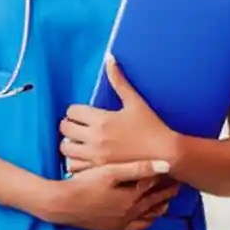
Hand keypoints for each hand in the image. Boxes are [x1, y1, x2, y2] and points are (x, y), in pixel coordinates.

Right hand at [36, 159, 178, 229]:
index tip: (173, 168)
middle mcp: (131, 211)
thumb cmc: (84, 184)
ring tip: (167, 200)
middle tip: (176, 183)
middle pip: (154, 200)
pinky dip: (146, 222)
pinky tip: (148, 219)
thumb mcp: (110, 172)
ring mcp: (122, 222)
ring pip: (148, 215)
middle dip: (166, 191)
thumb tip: (165, 165)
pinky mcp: (113, 228)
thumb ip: (138, 168)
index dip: (164, 175)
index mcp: (131, 196)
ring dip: (159, 207)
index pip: (154, 184)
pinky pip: (136, 228)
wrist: (62, 205)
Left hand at [59, 56, 177, 173]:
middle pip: (64, 128)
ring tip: (79, 142)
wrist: (165, 154)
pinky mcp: (99, 171)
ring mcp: (95, 157)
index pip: (72, 111)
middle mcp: (95, 138)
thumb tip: (110, 58)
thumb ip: (119, 80)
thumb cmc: (151, 127)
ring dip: (70, 144)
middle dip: (70, 125)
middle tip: (79, 127)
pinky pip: (74, 167)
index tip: (83, 114)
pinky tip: (85, 157)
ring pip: (65, 149)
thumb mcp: (134, 101)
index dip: (76, 111)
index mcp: (101, 119)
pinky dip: (75, 161)